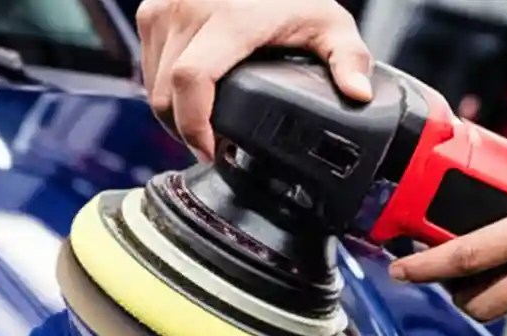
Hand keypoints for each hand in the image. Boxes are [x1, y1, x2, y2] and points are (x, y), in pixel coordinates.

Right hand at [136, 0, 372, 160]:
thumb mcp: (328, 22)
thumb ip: (348, 58)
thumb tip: (359, 94)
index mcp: (228, 18)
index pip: (191, 82)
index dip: (195, 127)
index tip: (211, 151)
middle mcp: (187, 10)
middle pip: (167, 95)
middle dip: (185, 130)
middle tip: (214, 145)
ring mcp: (163, 9)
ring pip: (153, 86)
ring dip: (174, 113)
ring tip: (204, 124)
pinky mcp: (150, 12)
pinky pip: (147, 69)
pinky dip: (165, 91)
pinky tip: (190, 99)